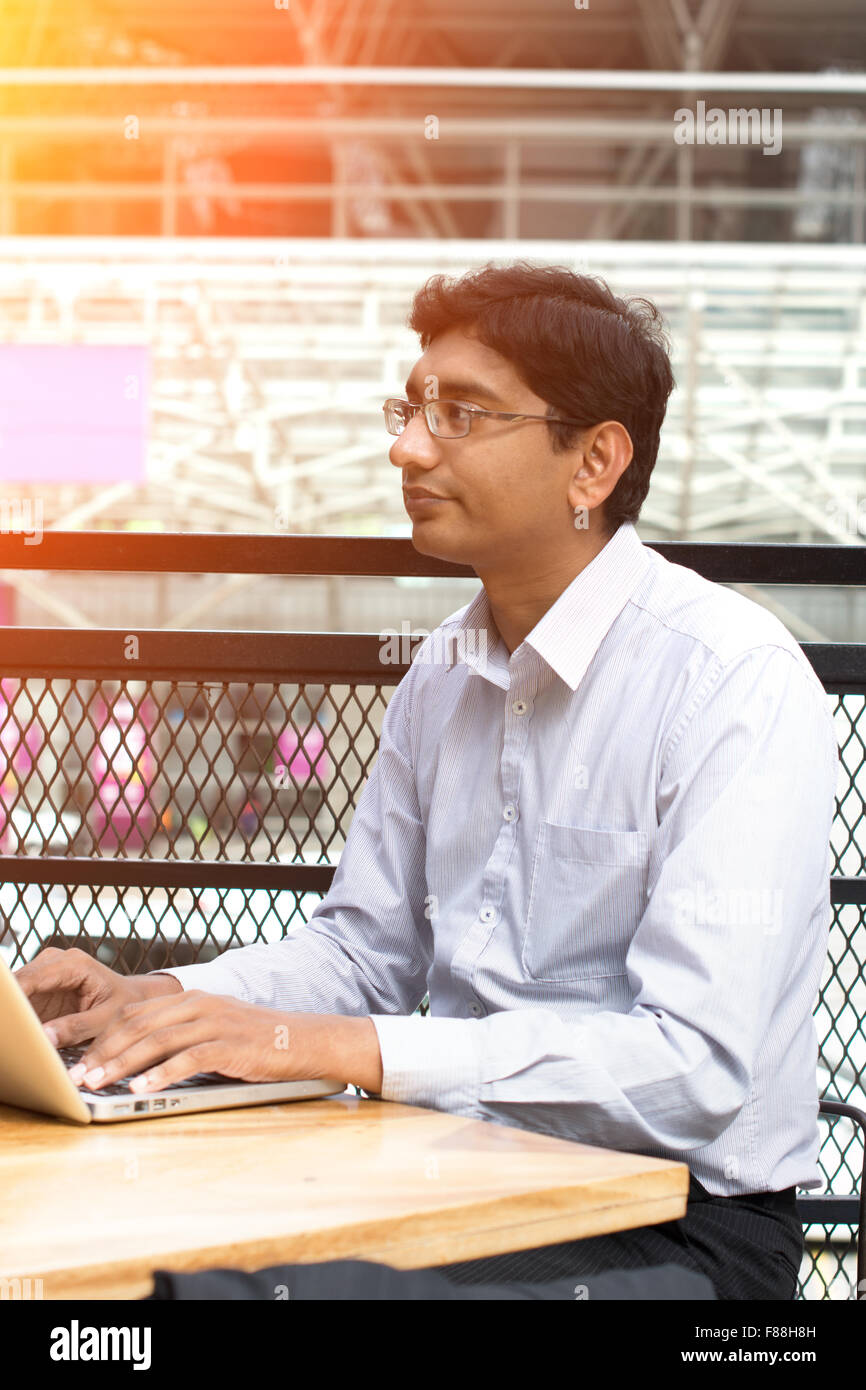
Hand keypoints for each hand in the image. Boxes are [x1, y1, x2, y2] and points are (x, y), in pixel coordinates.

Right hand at [13, 946, 182, 1044]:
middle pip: (18, 981)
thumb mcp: (106, 1020)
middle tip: (6, 1030)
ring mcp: (45, 972)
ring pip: (15, 989)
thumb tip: (43, 1038)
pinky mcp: (40, 986)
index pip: (32, 978)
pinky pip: (20, 998)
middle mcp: (55, 961)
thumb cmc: (124, 1005)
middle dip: (8, 1005)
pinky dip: (15, 1014)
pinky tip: (14, 1030)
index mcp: (74, 964)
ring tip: (10, 1033)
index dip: (13, 998)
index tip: (6, 1019)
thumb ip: (75, 1028)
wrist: (133, 997)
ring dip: (11, 1010)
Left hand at [62, 991, 377, 1093]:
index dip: (102, 1036)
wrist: (304, 1040)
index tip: (78, 1059)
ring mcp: (215, 1022)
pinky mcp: (231, 1044)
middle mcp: (199, 1004)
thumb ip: (179, 1037)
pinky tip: (140, 1089)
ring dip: (122, 1064)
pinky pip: (188, 1058)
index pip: (134, 1013)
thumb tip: (135, 1062)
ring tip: (97, 1083)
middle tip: (77, 1075)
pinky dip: (161, 1074)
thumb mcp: (213, 1030)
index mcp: (190, 998)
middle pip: (139, 1025)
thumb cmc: (256, 1042)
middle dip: (103, 1051)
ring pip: (157, 1040)